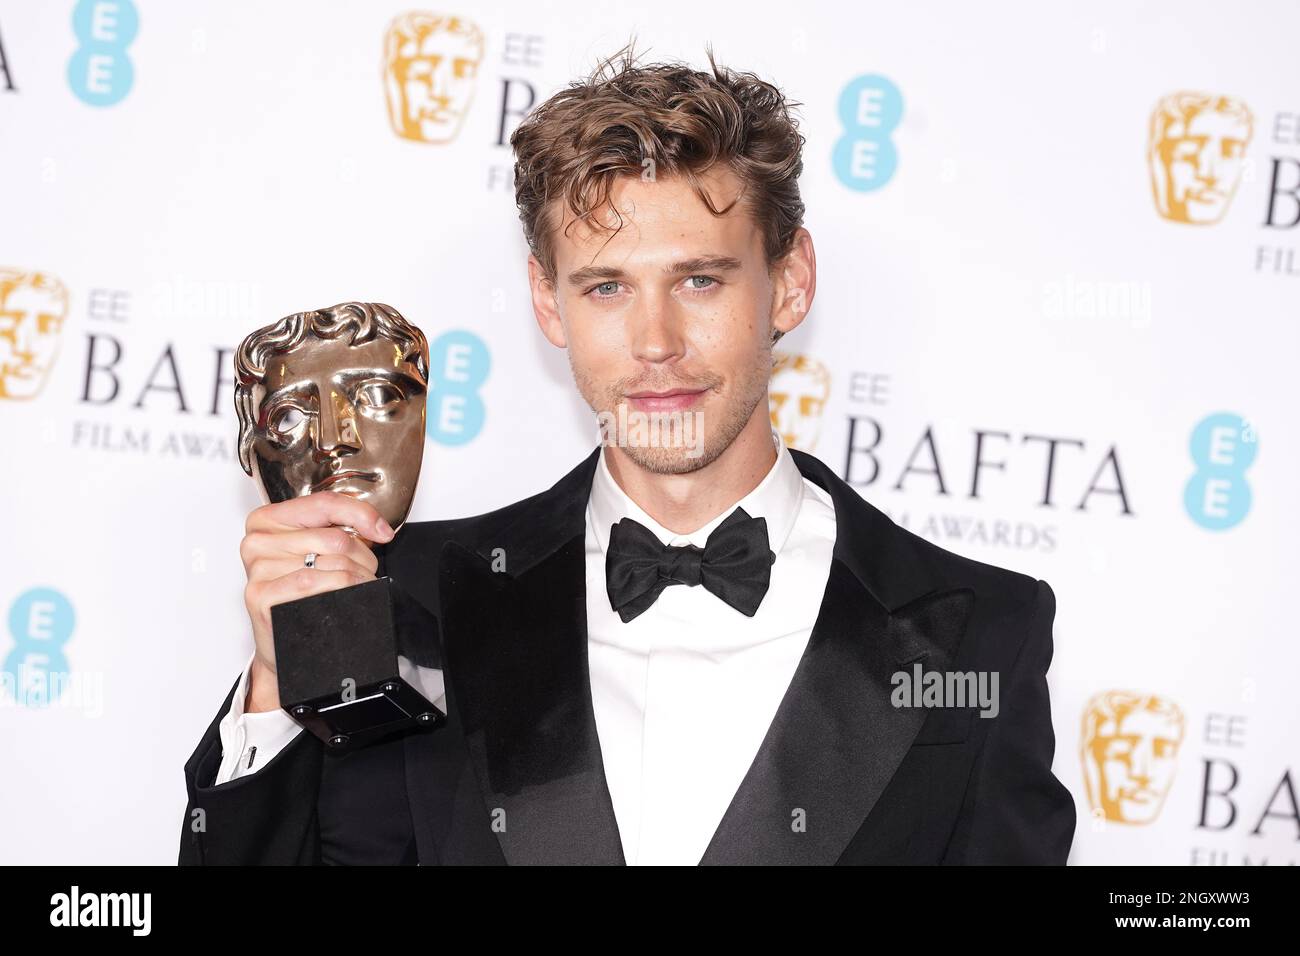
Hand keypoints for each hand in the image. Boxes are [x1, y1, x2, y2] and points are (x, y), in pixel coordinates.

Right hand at [239, 491, 394, 711]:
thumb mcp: (315, 552)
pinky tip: (343, 601)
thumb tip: (378, 528)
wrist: (281, 645)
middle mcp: (257, 541)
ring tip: (352, 591)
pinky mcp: (260, 596)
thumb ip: (338, 529)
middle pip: (335, 538)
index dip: (362, 515)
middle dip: (362, 559)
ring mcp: (256, 569)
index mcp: (266, 520)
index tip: (383, 533)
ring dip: (356, 579)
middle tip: (361, 577)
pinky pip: (314, 583)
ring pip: (332, 562)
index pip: (324, 503)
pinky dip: (341, 592)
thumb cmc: (300, 597)